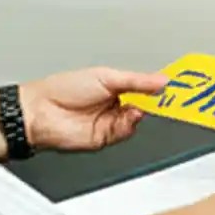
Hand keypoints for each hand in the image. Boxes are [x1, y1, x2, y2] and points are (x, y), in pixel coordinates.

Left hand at [21, 67, 167, 151]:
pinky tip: (131, 115)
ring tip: (140, 104)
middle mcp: (115, 104)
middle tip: (170, 97)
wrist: (41, 113)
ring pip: (138, 119)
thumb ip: (136, 81)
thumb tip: (161, 80)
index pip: (143, 86)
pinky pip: (127, 132)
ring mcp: (111, 121)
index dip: (157, 86)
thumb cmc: (63, 89)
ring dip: (143, 112)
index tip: (173, 85)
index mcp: (115, 85)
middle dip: (156, 101)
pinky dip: (132, 124)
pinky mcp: (107, 138)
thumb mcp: (106, 76)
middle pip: (145, 104)